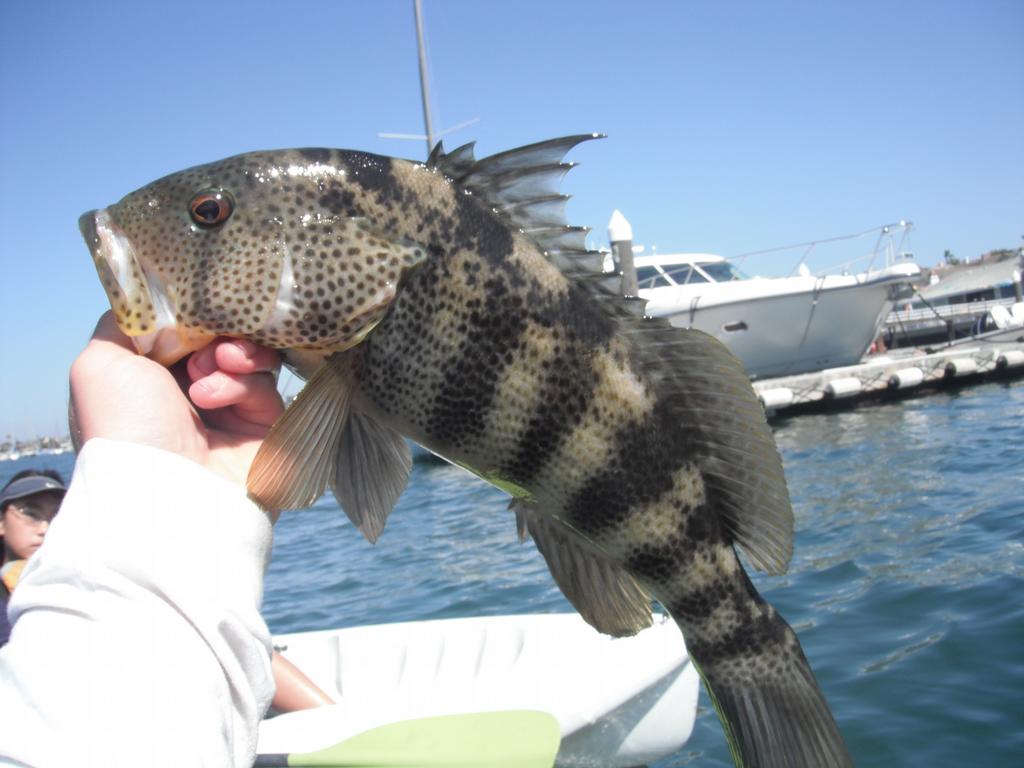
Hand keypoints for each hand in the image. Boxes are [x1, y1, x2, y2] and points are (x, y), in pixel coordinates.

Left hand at [69, 312, 284, 490]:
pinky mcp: (265, 428)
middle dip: (216, 331)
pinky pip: (266, 386)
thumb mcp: (100, 360)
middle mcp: (191, 393)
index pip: (186, 329)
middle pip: (223, 338)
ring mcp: (230, 412)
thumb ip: (127, 322)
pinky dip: (242, 384)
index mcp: (152, 378)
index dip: (192, 314)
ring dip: (233, 354)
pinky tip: (214, 397)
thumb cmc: (124, 424)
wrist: (164, 488)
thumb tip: (162, 305)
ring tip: (213, 367)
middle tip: (204, 342)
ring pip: (251, 358)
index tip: (191, 307)